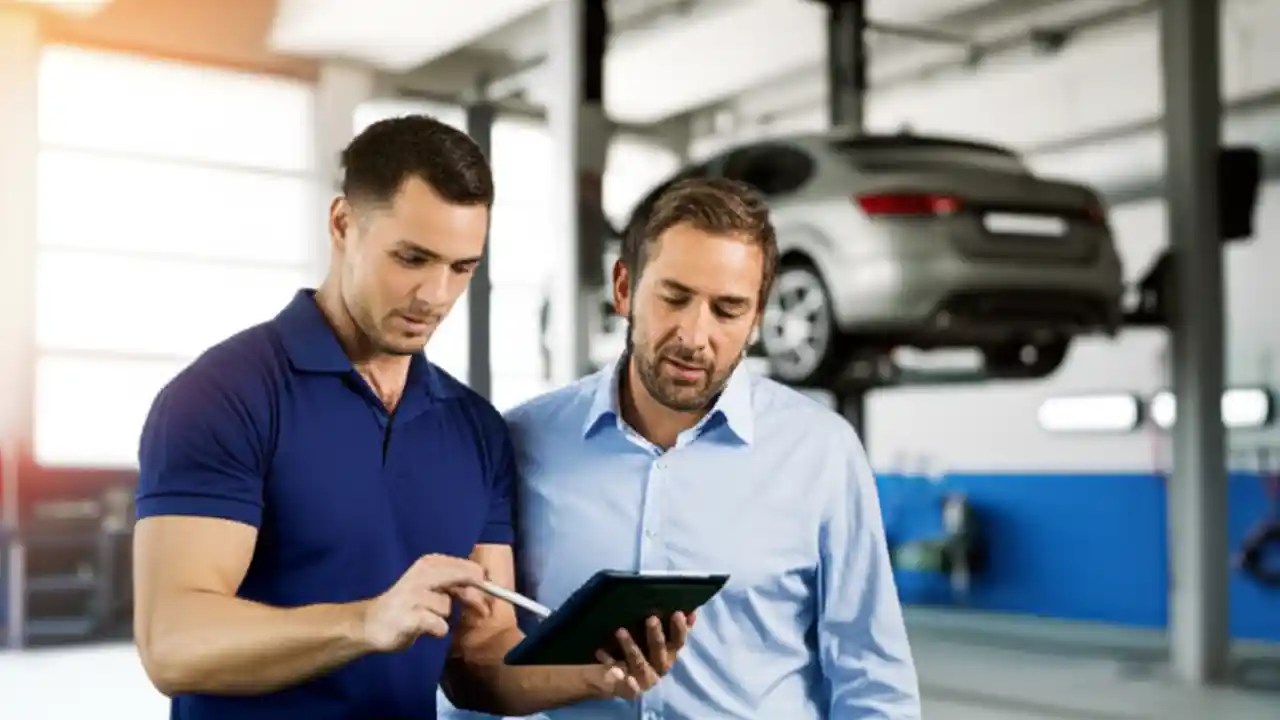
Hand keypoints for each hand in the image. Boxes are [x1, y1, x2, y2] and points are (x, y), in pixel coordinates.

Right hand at [360, 554, 488, 651]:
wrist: (371, 623)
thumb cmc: (407, 605)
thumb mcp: (431, 587)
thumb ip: (455, 585)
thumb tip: (485, 590)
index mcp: (429, 563)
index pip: (466, 567)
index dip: (481, 582)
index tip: (488, 596)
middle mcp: (421, 574)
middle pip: (463, 578)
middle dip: (474, 597)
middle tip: (481, 610)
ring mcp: (414, 594)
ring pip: (446, 607)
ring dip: (441, 616)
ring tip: (425, 618)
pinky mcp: (409, 616)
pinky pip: (439, 625)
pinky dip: (436, 630)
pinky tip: (423, 629)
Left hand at [591, 611, 695, 699]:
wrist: (616, 678)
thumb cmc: (639, 651)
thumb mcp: (653, 638)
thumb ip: (671, 627)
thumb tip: (690, 611)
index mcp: (668, 655)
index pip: (678, 642)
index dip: (679, 629)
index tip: (677, 613)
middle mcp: (659, 669)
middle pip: (659, 652)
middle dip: (656, 636)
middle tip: (651, 619)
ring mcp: (644, 681)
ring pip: (639, 663)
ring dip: (631, 647)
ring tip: (620, 630)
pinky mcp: (628, 690)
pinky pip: (622, 682)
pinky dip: (616, 672)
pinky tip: (606, 659)